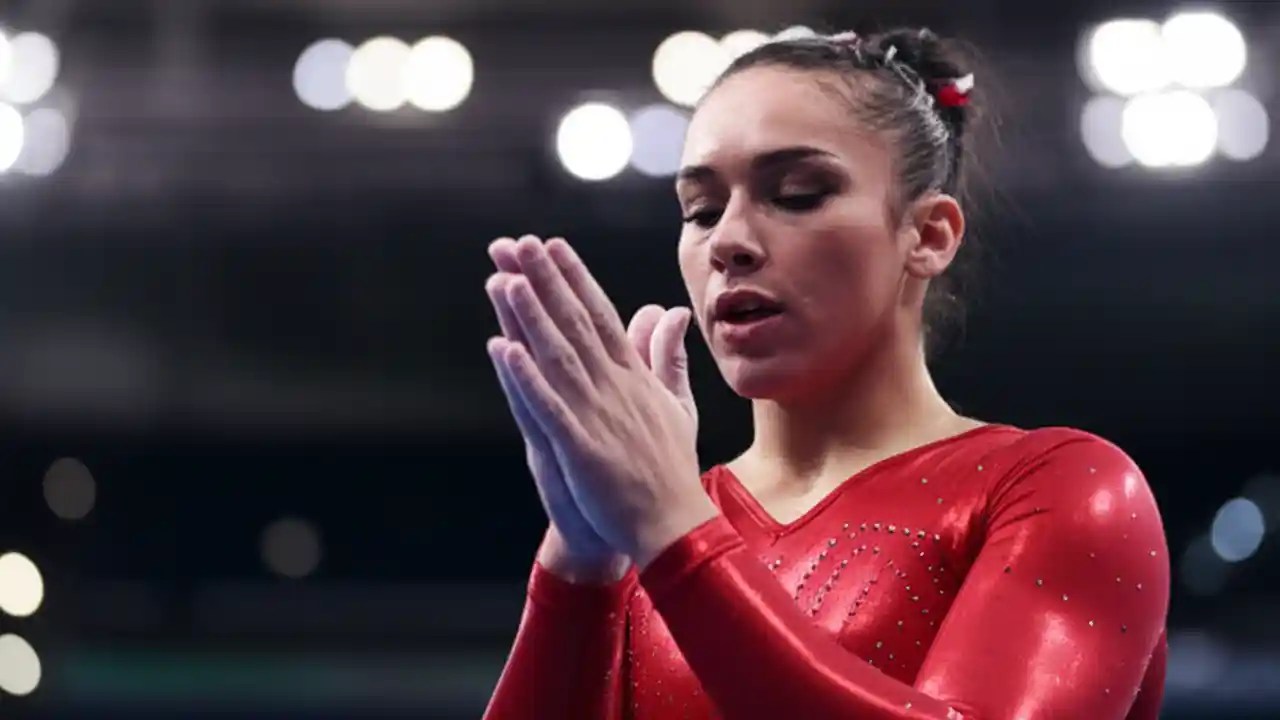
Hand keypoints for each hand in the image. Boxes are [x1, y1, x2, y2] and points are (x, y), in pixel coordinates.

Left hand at [485, 236, 717, 568]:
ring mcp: (596, 416)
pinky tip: (502, 349)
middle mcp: (614, 388)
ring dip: (531, 316)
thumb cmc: (671, 468)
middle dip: (545, 281)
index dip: (574, 278)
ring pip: (557, 356)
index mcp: (633, 378)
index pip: (600, 315)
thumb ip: (669, 356)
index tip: (552, 245)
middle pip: (574, 324)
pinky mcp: (580, 448)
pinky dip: (525, 377)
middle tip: (517, 243)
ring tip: (507, 278)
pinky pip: (547, 407)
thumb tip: (670, 311)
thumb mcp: (676, 404)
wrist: (673, 525)